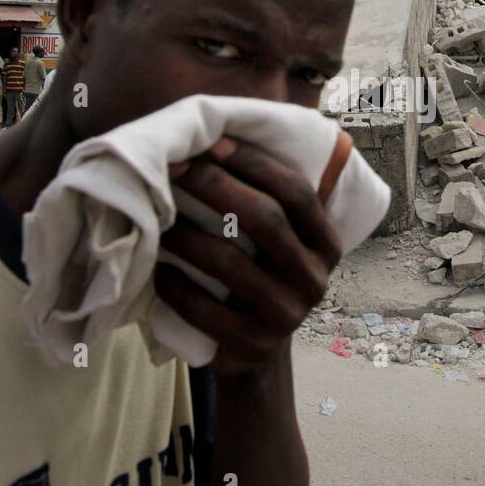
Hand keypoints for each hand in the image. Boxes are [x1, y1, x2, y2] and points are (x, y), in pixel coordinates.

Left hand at [154, 137, 341, 375]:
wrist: (258, 349)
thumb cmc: (259, 275)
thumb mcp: (279, 242)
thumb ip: (266, 200)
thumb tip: (214, 136)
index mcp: (327, 245)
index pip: (297, 192)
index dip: (255, 163)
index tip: (213, 143)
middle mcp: (315, 279)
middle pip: (267, 220)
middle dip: (216, 187)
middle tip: (176, 169)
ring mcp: (287, 316)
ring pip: (231, 263)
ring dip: (187, 234)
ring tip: (157, 217)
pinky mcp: (254, 345)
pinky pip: (207, 311)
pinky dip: (177, 287)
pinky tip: (158, 270)